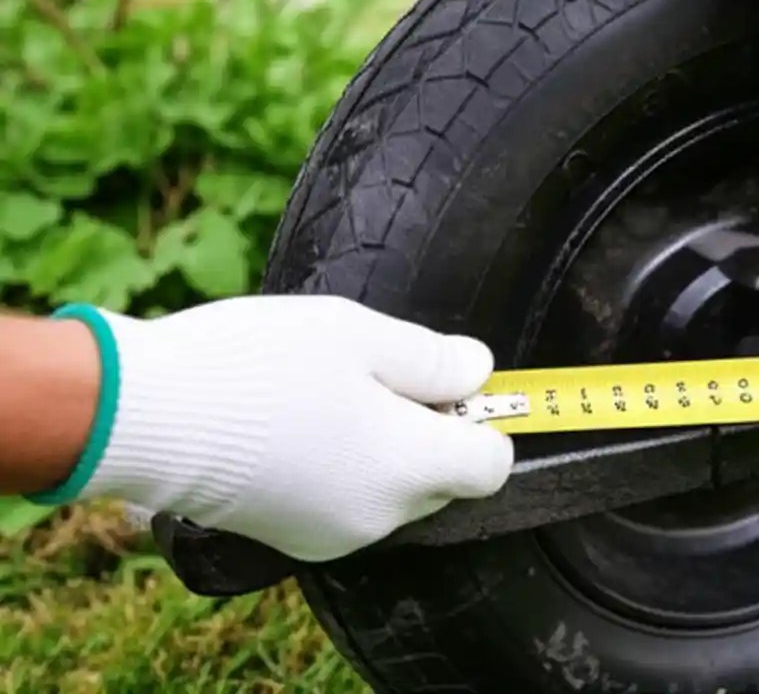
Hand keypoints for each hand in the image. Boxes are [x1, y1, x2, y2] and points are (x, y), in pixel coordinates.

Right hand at [31, 296, 512, 561]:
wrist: (146, 416)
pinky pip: (347, 504)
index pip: (493, 464)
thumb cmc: (257, 365)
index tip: (446, 382)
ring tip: (325, 396)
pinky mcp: (291, 541)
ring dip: (380, 449)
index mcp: (409, 468)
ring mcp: (334, 536)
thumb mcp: (361, 336)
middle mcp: (381, 518)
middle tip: (375, 375)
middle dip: (426, 430)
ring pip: (392, 490)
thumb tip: (481, 372)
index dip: (481, 420)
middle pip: (444, 478)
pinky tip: (296, 427)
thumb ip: (434, 360)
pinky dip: (340, 470)